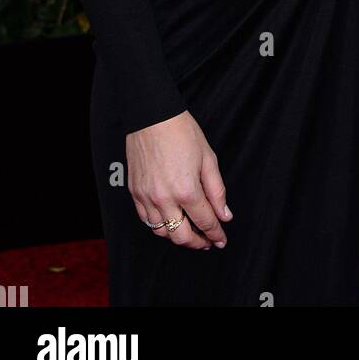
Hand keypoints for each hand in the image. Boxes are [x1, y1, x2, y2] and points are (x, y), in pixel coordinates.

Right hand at [127, 110, 231, 249]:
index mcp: (186, 190)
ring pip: (162, 231)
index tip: (221, 239)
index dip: (216, 233)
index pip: (205, 221)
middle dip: (197, 242)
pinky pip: (146, 220)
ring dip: (177, 236)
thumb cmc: (181, 132)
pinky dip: (159, 225)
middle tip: (207, 241)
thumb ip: (217, 190)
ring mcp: (146, 197)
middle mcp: (164, 198)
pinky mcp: (134, 193)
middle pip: (181, 236)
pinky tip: (169, 220)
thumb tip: (224, 214)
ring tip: (189, 232)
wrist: (152, 117)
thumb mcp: (208, 158)